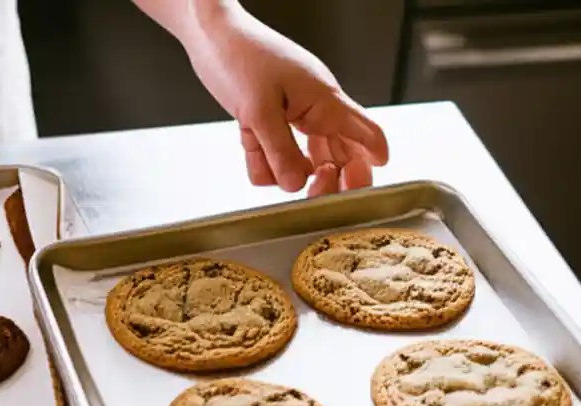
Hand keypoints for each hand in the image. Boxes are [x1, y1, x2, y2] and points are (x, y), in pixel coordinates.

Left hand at [183, 9, 388, 196]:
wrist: (209, 34)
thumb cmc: (239, 57)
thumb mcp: (258, 110)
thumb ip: (279, 151)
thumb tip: (297, 186)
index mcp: (324, 101)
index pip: (364, 131)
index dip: (372, 160)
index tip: (366, 189)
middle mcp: (313, 109)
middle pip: (337, 154)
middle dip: (329, 179)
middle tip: (317, 195)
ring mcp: (290, 116)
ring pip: (302, 158)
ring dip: (288, 170)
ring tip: (278, 172)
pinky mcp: (266, 121)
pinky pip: (272, 153)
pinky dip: (261, 159)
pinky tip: (250, 149)